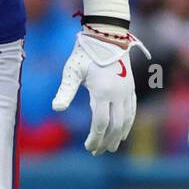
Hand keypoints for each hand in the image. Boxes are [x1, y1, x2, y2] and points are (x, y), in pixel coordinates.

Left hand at [52, 24, 147, 154]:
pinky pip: (132, 110)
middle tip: (97, 152)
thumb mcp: (72, 71)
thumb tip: (56, 109)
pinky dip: (128, 124)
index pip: (100, 123)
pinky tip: (122, 132)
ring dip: (118, 136)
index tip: (88, 147)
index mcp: (103, 92)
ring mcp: (127, 91)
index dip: (95, 138)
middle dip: (106, 141)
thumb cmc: (85, 53)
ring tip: (111, 147)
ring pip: (126, 120)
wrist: (107, 36)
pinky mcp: (131, 87)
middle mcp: (118, 94)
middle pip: (115, 126)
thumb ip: (65, 91)